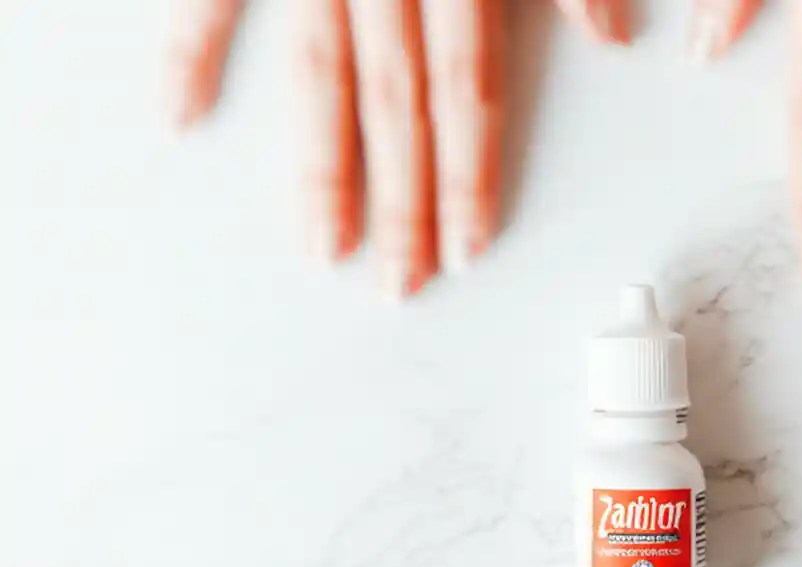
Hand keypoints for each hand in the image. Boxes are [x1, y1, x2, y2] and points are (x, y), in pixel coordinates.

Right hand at [168, 0, 763, 293]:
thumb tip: (611, 39)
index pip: (471, 93)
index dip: (471, 174)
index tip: (470, 246)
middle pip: (397, 109)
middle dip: (403, 203)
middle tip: (400, 283)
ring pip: (319, 78)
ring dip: (320, 169)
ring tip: (324, 247)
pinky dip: (193, 49)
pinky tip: (180, 116)